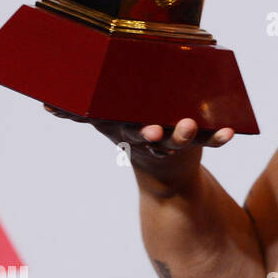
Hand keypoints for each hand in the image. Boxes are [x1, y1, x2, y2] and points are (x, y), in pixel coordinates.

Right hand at [43, 104, 234, 180]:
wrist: (165, 174)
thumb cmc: (134, 132)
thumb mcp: (107, 123)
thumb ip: (80, 112)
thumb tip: (46, 102)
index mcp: (128, 130)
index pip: (128, 132)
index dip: (135, 133)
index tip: (146, 131)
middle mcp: (151, 137)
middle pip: (154, 138)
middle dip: (158, 135)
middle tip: (159, 132)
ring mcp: (174, 140)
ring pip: (180, 139)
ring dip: (186, 134)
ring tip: (189, 125)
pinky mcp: (197, 142)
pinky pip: (209, 139)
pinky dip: (219, 137)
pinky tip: (230, 132)